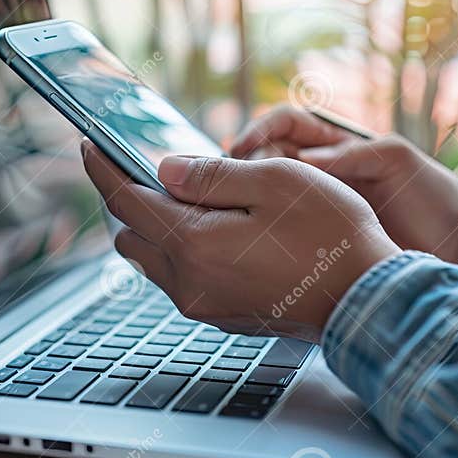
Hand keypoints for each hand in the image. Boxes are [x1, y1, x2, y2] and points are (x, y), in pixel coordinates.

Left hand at [81, 140, 399, 341]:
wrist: (369, 299)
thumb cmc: (332, 235)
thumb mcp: (274, 182)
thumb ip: (211, 175)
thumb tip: (165, 170)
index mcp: (194, 244)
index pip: (125, 201)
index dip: (102, 168)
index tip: (88, 143)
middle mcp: (190, 282)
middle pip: (131, 234)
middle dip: (126, 197)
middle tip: (137, 164)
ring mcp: (205, 304)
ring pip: (153, 259)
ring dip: (153, 225)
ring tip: (179, 193)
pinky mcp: (224, 315)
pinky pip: (181, 277)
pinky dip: (179, 248)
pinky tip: (209, 226)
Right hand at [231, 105, 457, 268]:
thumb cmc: (431, 191)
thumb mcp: (394, 158)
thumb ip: (351, 154)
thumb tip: (304, 159)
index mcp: (334, 144)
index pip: (283, 125)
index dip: (259, 130)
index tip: (241, 148)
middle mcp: (319, 173)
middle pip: (265, 159)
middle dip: (245, 166)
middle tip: (236, 184)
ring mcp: (316, 206)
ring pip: (267, 195)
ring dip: (248, 199)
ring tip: (236, 210)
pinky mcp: (317, 238)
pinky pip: (283, 230)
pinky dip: (264, 230)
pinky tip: (255, 238)